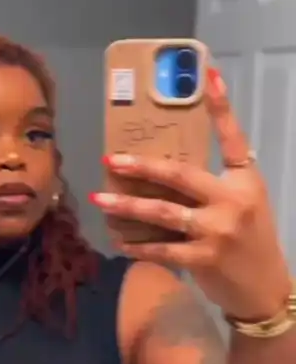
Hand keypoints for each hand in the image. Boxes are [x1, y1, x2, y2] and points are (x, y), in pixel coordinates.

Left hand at [91, 68, 290, 321]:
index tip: (207, 75)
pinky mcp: (202, 258)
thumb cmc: (252, 238)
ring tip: (99, 199)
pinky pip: (161, 247)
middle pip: (180, 175)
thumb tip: (166, 165)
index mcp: (244, 180)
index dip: (221, 106)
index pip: (232, 138)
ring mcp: (216, 231)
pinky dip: (137, 245)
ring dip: (126, 207)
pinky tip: (118, 240)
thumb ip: (216, 182)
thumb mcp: (246, 201)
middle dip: (141, 166)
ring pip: (161, 212)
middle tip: (111, 159)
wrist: (265, 289)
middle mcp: (232, 201)